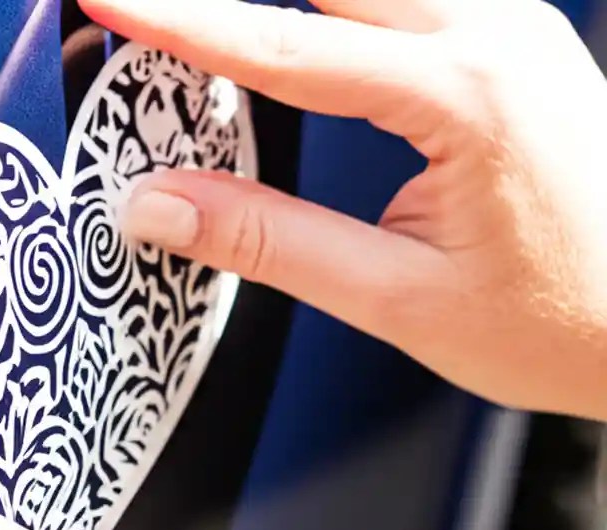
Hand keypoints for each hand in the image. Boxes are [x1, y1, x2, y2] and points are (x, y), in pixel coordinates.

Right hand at [85, 0, 606, 419]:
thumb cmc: (565, 322)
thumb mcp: (398, 298)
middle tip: (141, 7)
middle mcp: (496, 37)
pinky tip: (289, 34)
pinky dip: (333, 9)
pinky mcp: (513, 42)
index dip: (181, 20)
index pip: (286, 44)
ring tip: (199, 29)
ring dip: (285, 0)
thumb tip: (159, 205)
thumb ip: (268, 241)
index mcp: (467, 99)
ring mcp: (513, 29)